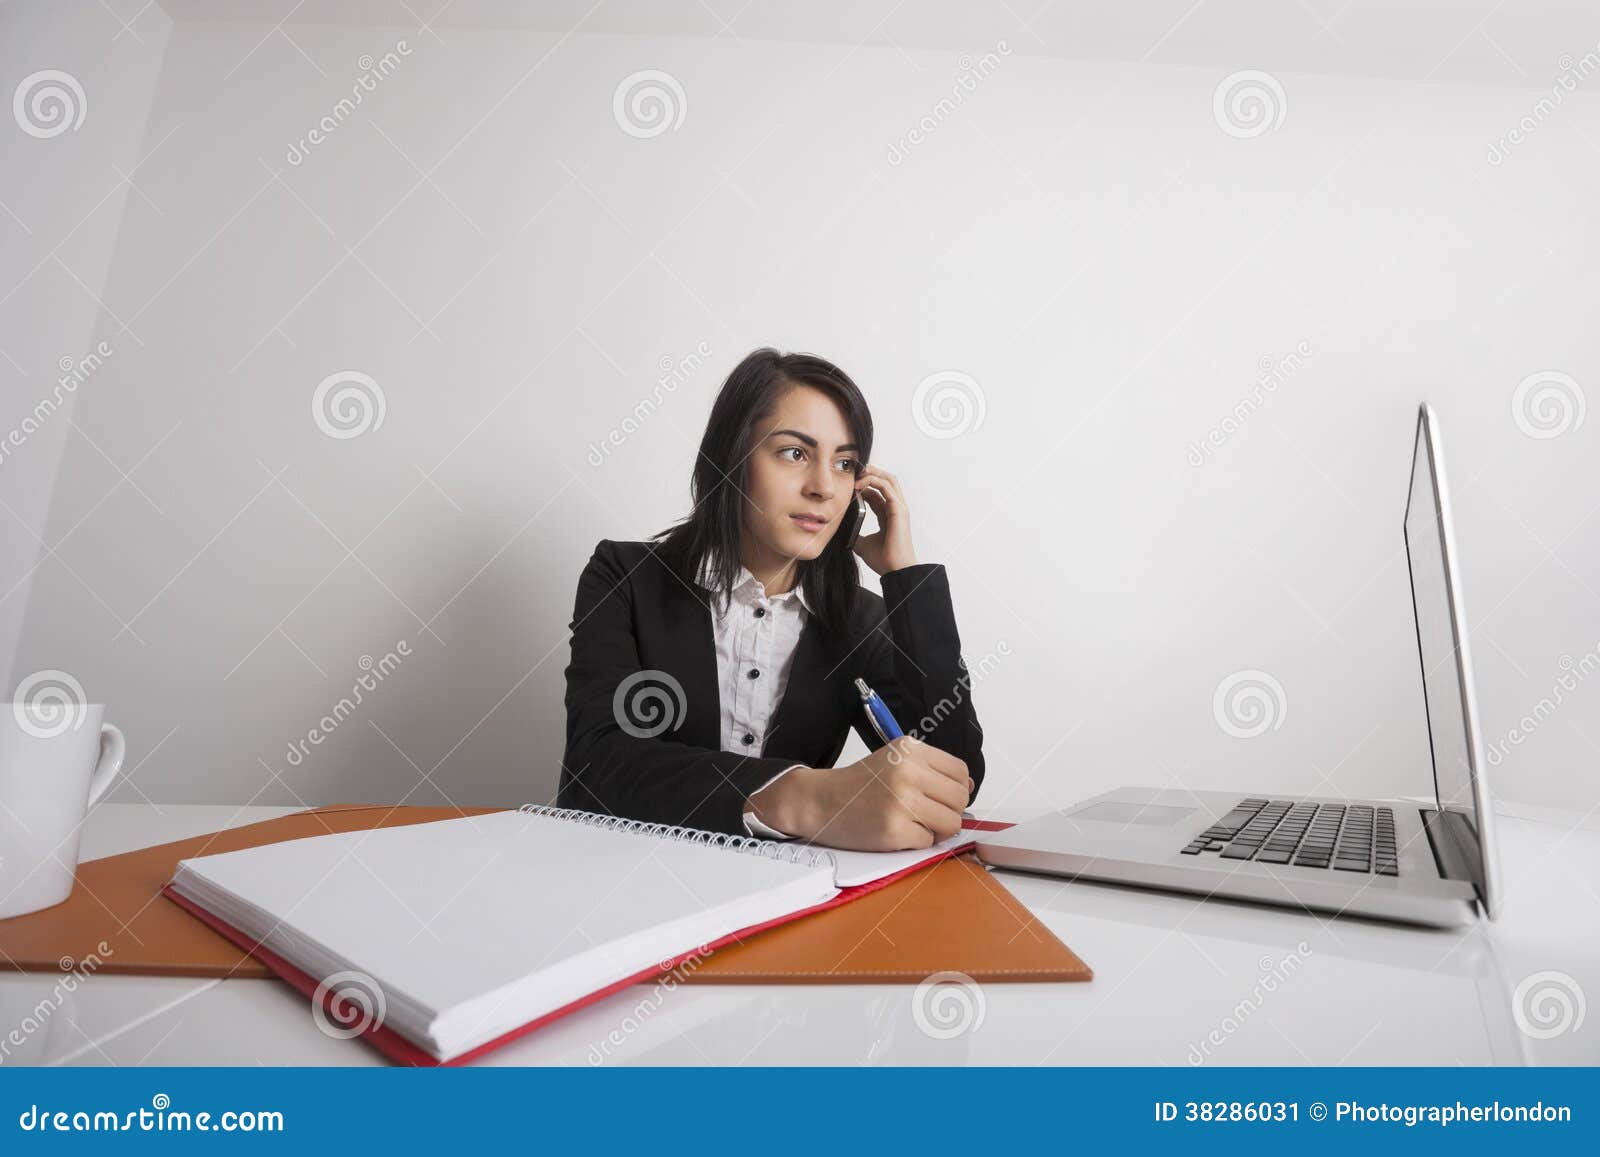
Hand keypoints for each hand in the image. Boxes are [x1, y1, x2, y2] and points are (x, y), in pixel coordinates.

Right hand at [746, 736, 968, 850]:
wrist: (821, 801)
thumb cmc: (860, 785)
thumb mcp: (894, 761)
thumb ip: (931, 770)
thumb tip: (968, 787)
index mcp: (909, 750)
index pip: (960, 771)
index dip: (956, 788)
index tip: (940, 796)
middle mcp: (908, 772)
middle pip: (960, 798)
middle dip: (949, 811)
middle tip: (927, 813)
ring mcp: (901, 801)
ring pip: (951, 823)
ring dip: (937, 829)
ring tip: (914, 823)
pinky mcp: (894, 830)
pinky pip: (929, 842)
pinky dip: (917, 841)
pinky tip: (898, 831)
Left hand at [851, 463, 917, 575]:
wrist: (895, 570)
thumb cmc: (884, 560)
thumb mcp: (862, 544)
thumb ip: (855, 535)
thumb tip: (841, 533)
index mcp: (887, 514)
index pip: (876, 492)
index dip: (862, 485)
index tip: (847, 484)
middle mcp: (895, 508)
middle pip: (886, 480)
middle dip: (870, 472)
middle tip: (853, 472)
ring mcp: (899, 507)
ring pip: (888, 479)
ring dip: (872, 473)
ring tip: (857, 474)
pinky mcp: (898, 509)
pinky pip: (886, 487)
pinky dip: (873, 481)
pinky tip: (859, 485)